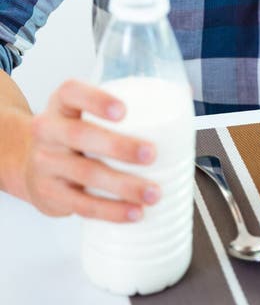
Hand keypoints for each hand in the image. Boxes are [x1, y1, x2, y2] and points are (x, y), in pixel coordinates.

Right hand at [22, 79, 160, 222]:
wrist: (30, 161)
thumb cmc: (75, 132)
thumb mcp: (88, 111)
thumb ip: (133, 101)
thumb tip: (183, 94)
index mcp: (63, 103)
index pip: (72, 92)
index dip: (96, 100)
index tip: (123, 109)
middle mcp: (49, 130)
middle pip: (81, 135)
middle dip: (119, 147)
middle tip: (151, 154)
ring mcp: (46, 164)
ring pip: (85, 174)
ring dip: (123, 186)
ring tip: (153, 192)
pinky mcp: (50, 194)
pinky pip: (82, 205)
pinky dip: (111, 211)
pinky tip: (133, 212)